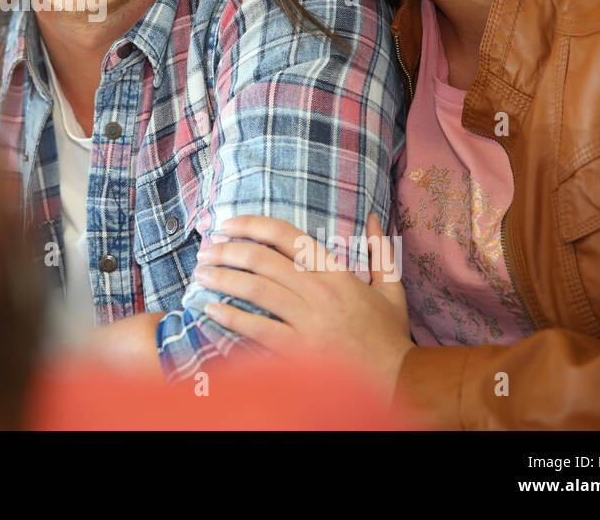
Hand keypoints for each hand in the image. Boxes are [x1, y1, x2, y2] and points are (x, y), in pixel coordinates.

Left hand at [193, 212, 412, 397]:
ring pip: (255, 289)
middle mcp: (319, 292)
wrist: (399, 382)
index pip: (287, 237)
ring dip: (222, 278)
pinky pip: (257, 328)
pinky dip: (231, 317)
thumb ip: (381, 251)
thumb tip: (373, 217)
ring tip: (200, 274)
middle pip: (262, 259)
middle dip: (227, 250)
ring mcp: (308, 322)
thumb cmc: (389, 337)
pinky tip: (212, 308)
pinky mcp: (297, 351)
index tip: (228, 224)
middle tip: (205, 250)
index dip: (252, 225)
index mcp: (337, 274)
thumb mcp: (392, 289)